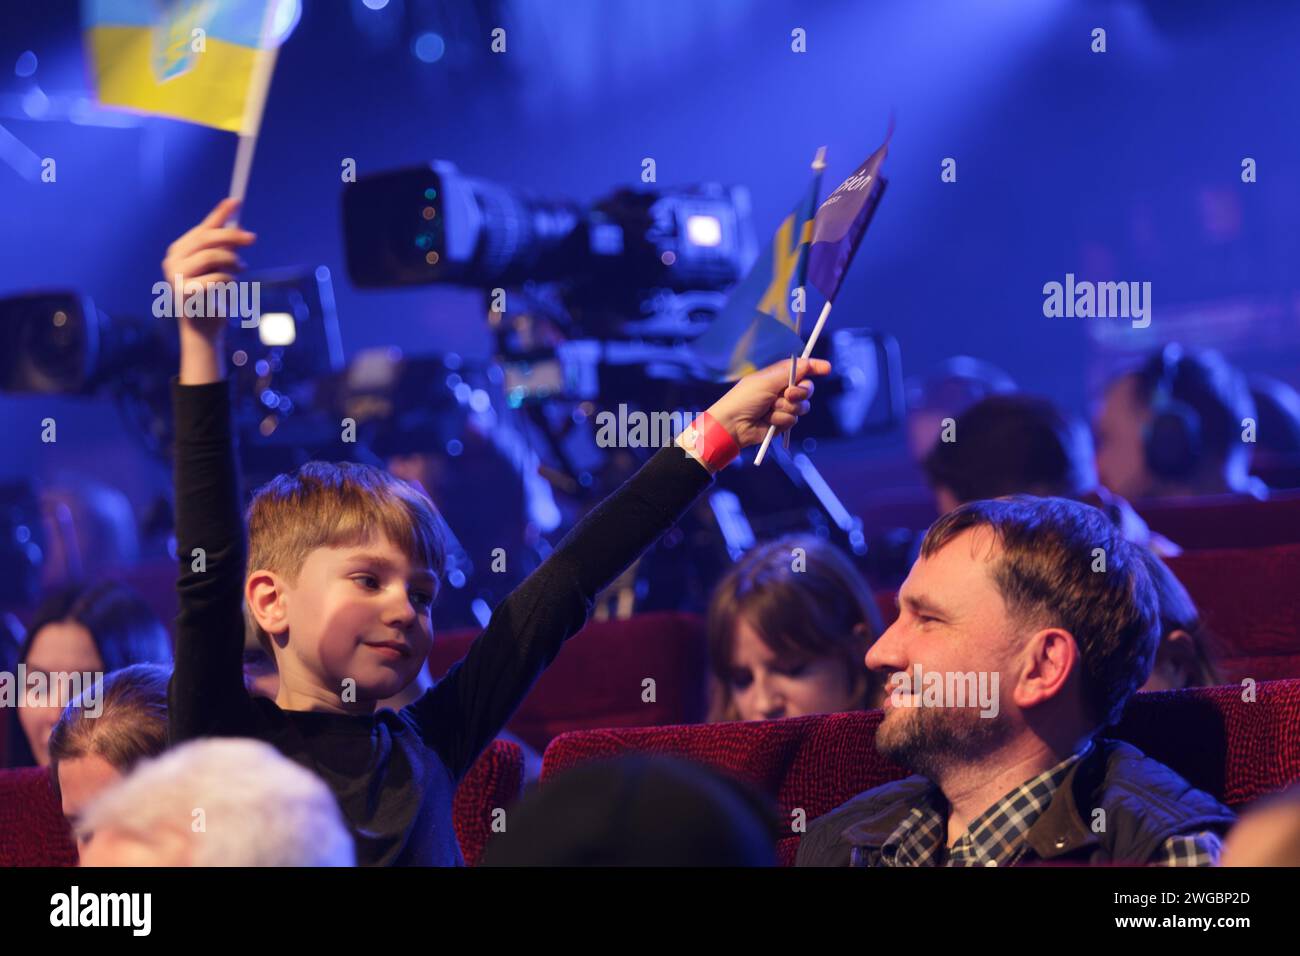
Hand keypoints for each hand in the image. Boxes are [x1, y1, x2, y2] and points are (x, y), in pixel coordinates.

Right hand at [162, 197, 255, 342]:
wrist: (203, 329)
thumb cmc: (212, 296)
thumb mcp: (217, 267)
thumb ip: (222, 248)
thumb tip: (239, 228)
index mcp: (179, 251)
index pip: (202, 228)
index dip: (220, 214)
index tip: (237, 201)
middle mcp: (172, 260)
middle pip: (207, 238)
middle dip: (233, 235)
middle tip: (252, 238)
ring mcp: (176, 276)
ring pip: (213, 256)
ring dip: (233, 262)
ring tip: (240, 269)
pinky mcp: (185, 292)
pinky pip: (218, 278)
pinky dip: (230, 281)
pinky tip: (229, 287)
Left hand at [705, 358, 831, 448]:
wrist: (734, 425)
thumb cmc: (745, 399)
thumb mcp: (767, 381)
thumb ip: (789, 373)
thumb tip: (808, 362)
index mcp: (777, 376)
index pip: (801, 369)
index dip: (814, 367)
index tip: (826, 368)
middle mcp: (782, 390)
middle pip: (806, 388)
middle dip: (800, 392)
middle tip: (787, 394)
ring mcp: (783, 407)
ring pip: (801, 407)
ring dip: (786, 408)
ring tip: (769, 409)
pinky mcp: (782, 422)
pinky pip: (793, 420)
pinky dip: (781, 420)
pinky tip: (767, 420)